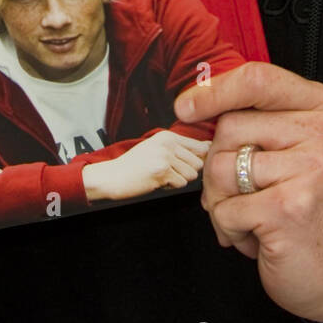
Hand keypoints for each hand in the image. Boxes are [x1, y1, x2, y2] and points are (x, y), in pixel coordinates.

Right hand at [82, 129, 209, 201]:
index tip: (187, 165)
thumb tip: (209, 148)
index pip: (199, 145)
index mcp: (168, 135)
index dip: (199, 159)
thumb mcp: (157, 149)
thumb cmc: (135, 165)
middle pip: (198, 163)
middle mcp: (168, 142)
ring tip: (162, 176)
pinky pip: (181, 184)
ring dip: (179, 180)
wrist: (113, 176)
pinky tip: (158, 181)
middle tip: (170, 172)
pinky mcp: (162, 170)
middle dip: (187, 172)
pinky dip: (171, 186)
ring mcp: (165, 155)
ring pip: (191, 174)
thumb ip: (181, 148)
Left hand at [175, 61, 322, 322]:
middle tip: (239, 194)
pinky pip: (225, 208)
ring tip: (251, 217)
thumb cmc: (308, 207)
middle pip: (231, 125)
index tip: (185, 107)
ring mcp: (311, 170)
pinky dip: (229, 228)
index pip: (260, 78)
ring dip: (222, 200)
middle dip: (218, 163)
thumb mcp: (298, 148)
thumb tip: (194, 105)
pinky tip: (256, 237)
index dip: (215, 90)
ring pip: (221, 167)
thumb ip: (262, 120)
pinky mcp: (289, 207)